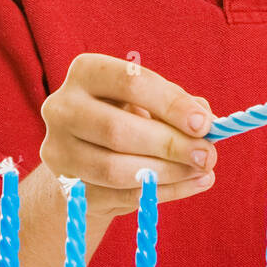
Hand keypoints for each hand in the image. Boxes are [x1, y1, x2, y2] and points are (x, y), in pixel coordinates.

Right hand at [40, 53, 216, 215]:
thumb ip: (177, 105)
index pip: (131, 82)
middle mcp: (62, 107)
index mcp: (87, 72)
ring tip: (202, 171)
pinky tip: (190, 184)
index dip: (171, 104)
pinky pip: (118, 194)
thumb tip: (206, 120)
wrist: (86, 162)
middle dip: (170, 144)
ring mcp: (58, 149)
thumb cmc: (126, 119)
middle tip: (207, 155)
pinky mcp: (65, 187)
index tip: (205, 124)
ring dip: (167, 172)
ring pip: (115, 168)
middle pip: (118, 129)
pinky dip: (162, 192)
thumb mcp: (149, 103)